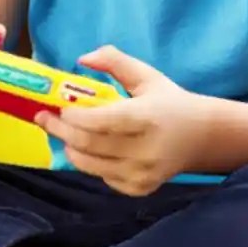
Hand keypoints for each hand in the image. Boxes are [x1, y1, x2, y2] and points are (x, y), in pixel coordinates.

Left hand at [36, 45, 210, 196]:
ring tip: (65, 134)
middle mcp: (145, 149)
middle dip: (60, 130)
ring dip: (70, 148)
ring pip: (89, 165)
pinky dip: (91, 163)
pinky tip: (93, 150)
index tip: (60, 106)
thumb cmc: (170, 103)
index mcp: (147, 118)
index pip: (100, 121)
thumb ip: (115, 62)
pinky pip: (102, 177)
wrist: (202, 136)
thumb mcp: (147, 76)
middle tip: (45, 119)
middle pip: (87, 144)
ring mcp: (142, 173)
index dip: (74, 116)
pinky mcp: (139, 188)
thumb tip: (82, 58)